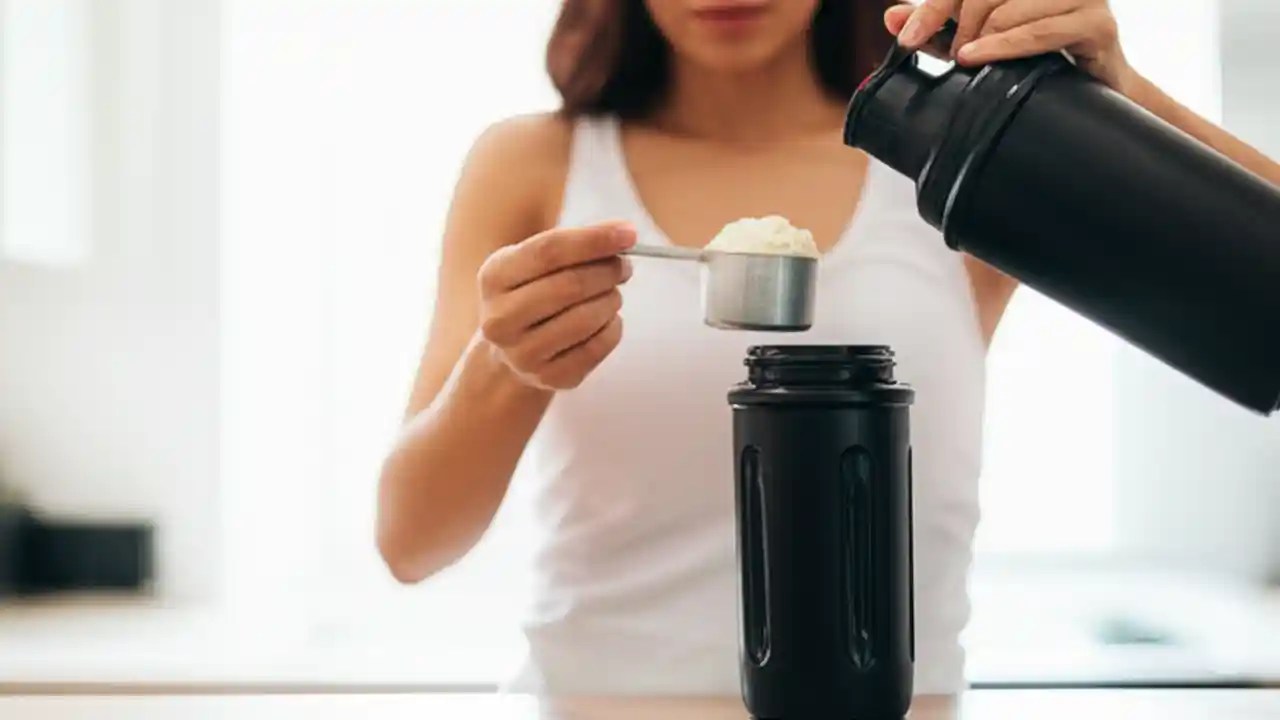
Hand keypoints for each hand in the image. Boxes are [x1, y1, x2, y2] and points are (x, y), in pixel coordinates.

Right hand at [478, 222, 635, 389]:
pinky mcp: (549, 378)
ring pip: (585, 318)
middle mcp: (500, 319)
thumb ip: (573, 245)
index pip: (549, 251)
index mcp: (494, 277)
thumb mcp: (535, 264)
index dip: (594, 240)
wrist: (511, 351)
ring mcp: (522, 354)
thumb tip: (623, 235)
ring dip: (611, 300)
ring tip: (612, 294)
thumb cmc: (532, 293)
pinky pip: (596, 348)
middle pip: (569, 285)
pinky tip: (608, 320)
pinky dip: (613, 328)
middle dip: (607, 271)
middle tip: (624, 266)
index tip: (629, 233)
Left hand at [885, 0, 1136, 92]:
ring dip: (981, 39)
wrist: (1097, 98)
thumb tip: (891, 16)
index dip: (935, 8)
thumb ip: (940, 27)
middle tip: (954, 56)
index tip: (908, 37)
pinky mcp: (1098, 24)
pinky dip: (1005, 47)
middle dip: (960, 27)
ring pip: (1008, 10)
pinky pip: (1038, 31)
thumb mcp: (978, 42)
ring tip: (969, 61)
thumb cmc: (1039, 64)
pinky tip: (979, 57)